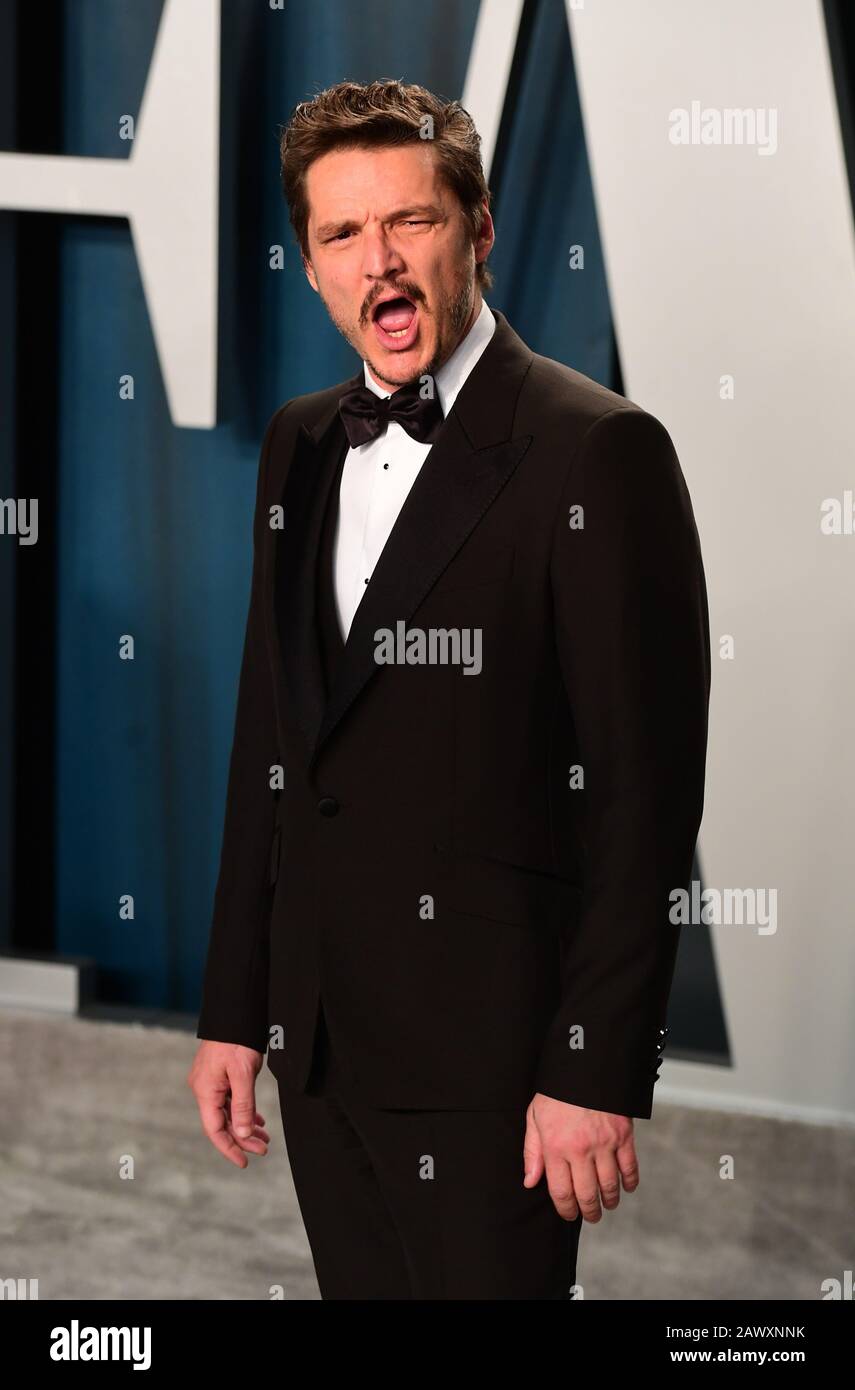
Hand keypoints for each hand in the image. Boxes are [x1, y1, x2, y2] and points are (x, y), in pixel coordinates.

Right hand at [187, 1040, 269, 1168]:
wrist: (233, 1013)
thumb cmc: (236, 1040)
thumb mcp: (243, 1074)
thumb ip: (243, 1105)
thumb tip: (242, 1134)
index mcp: (205, 1091)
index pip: (215, 1130)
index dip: (230, 1148)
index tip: (244, 1162)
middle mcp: (204, 1089)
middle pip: (222, 1123)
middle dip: (243, 1138)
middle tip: (264, 1148)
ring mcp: (210, 1082)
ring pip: (228, 1112)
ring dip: (245, 1125)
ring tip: (264, 1137)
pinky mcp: (218, 1075)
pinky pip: (230, 1100)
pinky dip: (243, 1111)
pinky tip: (257, 1119)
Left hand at [522, 1092, 638, 1221]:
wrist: (585, 1066)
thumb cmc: (556, 1092)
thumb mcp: (534, 1117)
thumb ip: (532, 1151)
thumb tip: (530, 1182)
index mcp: (556, 1146)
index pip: (561, 1191)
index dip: (566, 1209)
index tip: (568, 1215)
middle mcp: (581, 1149)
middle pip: (587, 1194)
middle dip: (590, 1212)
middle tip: (591, 1216)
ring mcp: (605, 1143)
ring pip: (610, 1185)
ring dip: (610, 1201)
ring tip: (608, 1205)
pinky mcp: (624, 1135)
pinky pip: (630, 1167)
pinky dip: (630, 1182)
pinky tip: (625, 1188)